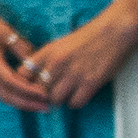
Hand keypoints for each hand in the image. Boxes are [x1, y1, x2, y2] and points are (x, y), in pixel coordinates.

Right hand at [0, 1, 52, 114]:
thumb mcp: (4, 31)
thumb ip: (22, 49)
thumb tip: (39, 64)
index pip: (12, 83)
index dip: (29, 92)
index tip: (45, 95)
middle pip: (6, 95)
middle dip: (27, 103)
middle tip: (47, 107)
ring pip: (1, 94)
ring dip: (20, 101)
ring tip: (38, 103)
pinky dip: (13, 94)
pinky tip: (24, 92)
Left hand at [16, 6, 136, 109]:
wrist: (112, 33)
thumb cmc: (87, 38)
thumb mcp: (60, 44)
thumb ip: (47, 59)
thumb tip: (37, 76)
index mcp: (47, 51)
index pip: (24, 73)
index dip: (27, 82)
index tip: (33, 85)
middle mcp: (57, 63)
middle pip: (39, 90)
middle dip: (45, 94)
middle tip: (53, 92)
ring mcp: (73, 75)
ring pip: (56, 100)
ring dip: (61, 99)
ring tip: (68, 93)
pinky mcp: (90, 84)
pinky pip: (75, 104)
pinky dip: (76, 102)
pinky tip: (80, 94)